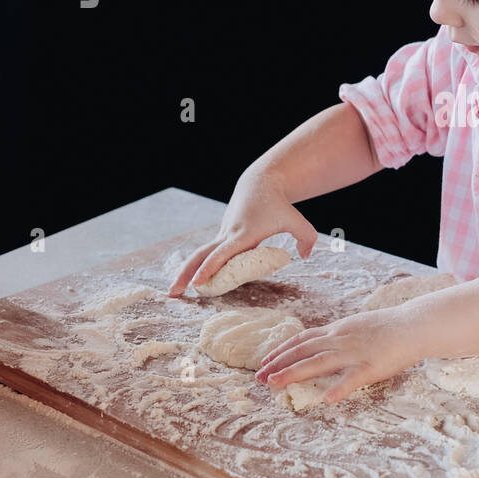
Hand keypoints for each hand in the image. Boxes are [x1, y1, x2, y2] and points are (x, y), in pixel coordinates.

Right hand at [168, 163, 317, 295]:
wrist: (259, 185)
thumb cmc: (279, 204)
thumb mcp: (297, 220)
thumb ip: (306, 237)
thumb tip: (306, 256)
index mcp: (244, 234)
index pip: (223, 254)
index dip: (210, 268)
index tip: (198, 282)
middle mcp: (228, 235)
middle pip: (202, 255)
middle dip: (187, 274)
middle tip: (173, 293)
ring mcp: (222, 235)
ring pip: (199, 255)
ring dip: (185, 272)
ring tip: (173, 291)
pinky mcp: (221, 236)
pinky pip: (206, 254)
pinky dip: (195, 266)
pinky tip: (189, 281)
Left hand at [254, 307, 417, 402]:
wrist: (414, 324)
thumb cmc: (390, 327)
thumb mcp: (358, 325)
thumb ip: (340, 335)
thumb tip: (323, 343)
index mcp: (337, 330)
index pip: (302, 339)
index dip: (281, 350)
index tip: (264, 361)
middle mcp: (340, 339)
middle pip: (302, 350)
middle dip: (278, 363)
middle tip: (259, 378)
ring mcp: (354, 353)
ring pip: (318, 362)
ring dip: (294, 373)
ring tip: (275, 384)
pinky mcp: (371, 366)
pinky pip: (352, 379)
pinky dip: (338, 389)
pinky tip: (325, 400)